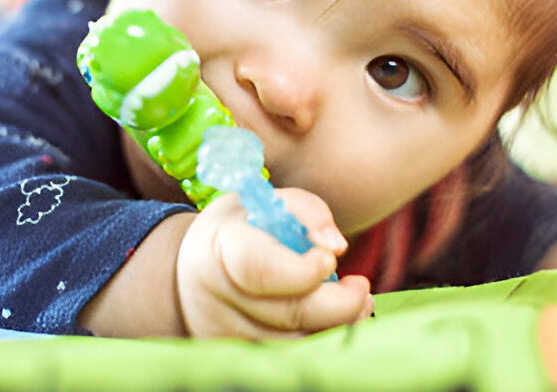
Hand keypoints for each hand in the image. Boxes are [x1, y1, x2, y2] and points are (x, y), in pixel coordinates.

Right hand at [176, 189, 373, 337]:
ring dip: (337, 324)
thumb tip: (336, 245)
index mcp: (218, 248)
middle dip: (339, 304)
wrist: (196, 267)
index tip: (331, 258)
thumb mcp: (268, 202)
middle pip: (288, 313)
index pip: (259, 269)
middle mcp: (215, 296)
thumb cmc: (243, 228)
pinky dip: (319, 337)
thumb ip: (306, 211)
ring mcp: (224, 332)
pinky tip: (332, 317)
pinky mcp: (238, 354)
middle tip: (360, 287)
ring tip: (354, 300)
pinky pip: (290, 353)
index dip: (303, 270)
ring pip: (296, 341)